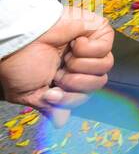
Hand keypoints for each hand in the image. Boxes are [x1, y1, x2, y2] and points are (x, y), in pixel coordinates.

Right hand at [0, 7, 114, 126]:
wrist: (19, 40)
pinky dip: (87, 48)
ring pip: (106, 66)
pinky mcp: (98, 31)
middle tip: (60, 73)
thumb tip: (61, 122)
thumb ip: (50, 107)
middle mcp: (82, 65)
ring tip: (66, 58)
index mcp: (67, 80)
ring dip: (81, 65)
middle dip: (77, 81)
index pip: (85, 97)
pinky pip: (106, 48)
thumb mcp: (31, 93)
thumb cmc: (20, 63)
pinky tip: (74, 43)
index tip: (52, 92)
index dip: (71, 98)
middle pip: (99, 83)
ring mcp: (91, 48)